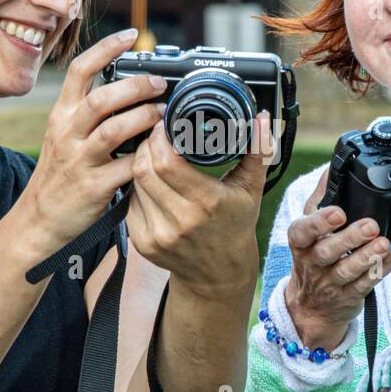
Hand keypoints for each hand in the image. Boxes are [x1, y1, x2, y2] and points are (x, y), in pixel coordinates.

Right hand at [20, 29, 165, 255]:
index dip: (106, 48)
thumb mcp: (65, 134)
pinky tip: (161, 152)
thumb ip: (89, 110)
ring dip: (144, 118)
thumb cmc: (61, 172)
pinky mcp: (92, 187)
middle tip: (160, 84)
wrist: (39, 219)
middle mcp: (66, 133)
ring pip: (113, 130)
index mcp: (62, 114)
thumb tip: (130, 83)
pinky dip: (147, 157)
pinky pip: (126, 167)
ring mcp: (78, 160)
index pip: (79, 70)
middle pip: (100, 98)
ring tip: (164, 115)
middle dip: (135, 86)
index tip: (131, 36)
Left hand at [125, 109, 274, 296]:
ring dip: (140, 164)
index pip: (166, 162)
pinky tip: (151, 182)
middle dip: (147, 146)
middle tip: (157, 136)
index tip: (166, 125)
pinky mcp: (142, 243)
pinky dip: (137, 187)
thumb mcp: (251, 188)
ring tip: (154, 155)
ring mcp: (158, 235)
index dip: (160, 138)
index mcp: (206, 203)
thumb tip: (261, 117)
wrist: (218, 273)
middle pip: (144, 169)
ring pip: (134, 184)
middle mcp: (180, 222)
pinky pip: (129, 202)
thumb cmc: (236, 225)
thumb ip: (258, 150)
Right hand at [283, 167, 390, 351]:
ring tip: (383, 243)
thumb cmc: (313, 256)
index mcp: (301, 241)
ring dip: (367, 257)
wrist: (311, 305)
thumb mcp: (308, 228)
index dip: (319, 222)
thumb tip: (332, 167)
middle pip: (328, 251)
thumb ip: (320, 198)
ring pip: (347, 271)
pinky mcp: (348, 297)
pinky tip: (390, 258)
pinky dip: (379, 271)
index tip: (338, 212)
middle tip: (371, 225)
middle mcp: (312, 263)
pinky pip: (364, 285)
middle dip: (350, 238)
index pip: (303, 231)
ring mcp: (329, 283)